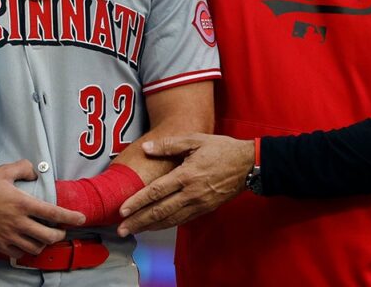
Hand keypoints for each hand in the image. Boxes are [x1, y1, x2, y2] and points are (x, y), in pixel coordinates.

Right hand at [0, 159, 85, 257]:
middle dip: (60, 234)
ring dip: (44, 243)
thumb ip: (23, 168)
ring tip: (44, 236)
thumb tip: (35, 172)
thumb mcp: (3, 171)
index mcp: (22, 203)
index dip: (71, 217)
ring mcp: (9, 236)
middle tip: (61, 230)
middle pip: (49, 236)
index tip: (80, 219)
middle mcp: (19, 222)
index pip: (53, 213)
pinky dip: (26, 250)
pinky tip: (26, 243)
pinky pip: (19, 253)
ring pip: (36, 247)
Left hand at [116, 134, 252, 235]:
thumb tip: (147, 148)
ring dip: (150, 226)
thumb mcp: (195, 139)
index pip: (156, 192)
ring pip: (170, 219)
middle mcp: (191, 193)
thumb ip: (169, 144)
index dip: (137, 202)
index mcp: (186, 175)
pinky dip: (166, 224)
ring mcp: (199, 204)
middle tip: (121, 229)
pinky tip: (156, 226)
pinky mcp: (205, 209)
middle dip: (138, 221)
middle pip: (160, 211)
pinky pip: (182, 220)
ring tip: (134, 231)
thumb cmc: (221, 149)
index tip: (122, 210)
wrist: (249, 164)